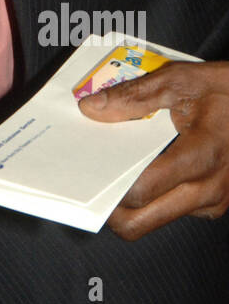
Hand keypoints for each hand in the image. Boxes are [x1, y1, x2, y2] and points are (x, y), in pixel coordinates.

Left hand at [78, 61, 228, 237]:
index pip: (143, 190)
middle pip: (140, 222)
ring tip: (113, 176)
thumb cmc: (226, 89)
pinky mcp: (214, 203)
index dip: (109, 183)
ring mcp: (213, 200)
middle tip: (92, 181)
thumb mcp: (180, 81)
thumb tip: (91, 109)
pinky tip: (142, 172)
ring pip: (155, 221)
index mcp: (202, 156)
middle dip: (110, 207)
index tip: (88, 166)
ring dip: (130, 206)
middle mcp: (209, 188)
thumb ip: (134, 96)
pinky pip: (172, 211)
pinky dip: (152, 200)